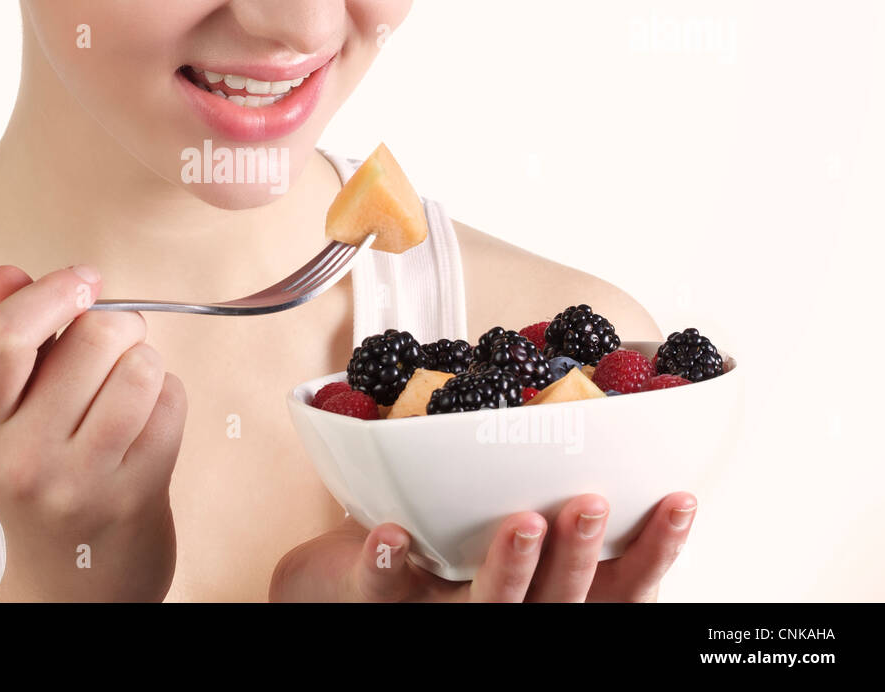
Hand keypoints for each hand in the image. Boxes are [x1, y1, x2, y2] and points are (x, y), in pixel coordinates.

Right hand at [0, 264, 186, 601]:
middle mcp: (23, 455)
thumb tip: (6, 275)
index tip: (83, 281)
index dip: (53, 292)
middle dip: (118, 325)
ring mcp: (81, 479)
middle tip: (115, 344)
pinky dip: (170, 399)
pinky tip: (148, 422)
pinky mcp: (136, 495)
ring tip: (130, 385)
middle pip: (93, 338)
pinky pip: (173, 404)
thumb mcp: (7, 414)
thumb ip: (8, 337)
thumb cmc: (45, 479)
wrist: (72, 581)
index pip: (5, 338)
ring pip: (141, 367)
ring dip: (146, 362)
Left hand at [269, 492, 696, 601]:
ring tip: (521, 522)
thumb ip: (554, 489)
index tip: (679, 499)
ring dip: (507, 565)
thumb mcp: (516, 516)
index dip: (654, 551)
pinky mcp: (381, 600)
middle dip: (578, 557)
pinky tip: (394, 534)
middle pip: (558, 601)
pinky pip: (384, 588)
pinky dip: (389, 563)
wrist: (356, 575)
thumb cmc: (449, 542)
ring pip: (486, 604)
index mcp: (547, 591)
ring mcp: (443, 610)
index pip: (618, 587)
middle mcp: (507, 609)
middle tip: (590, 504)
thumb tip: (612, 424)